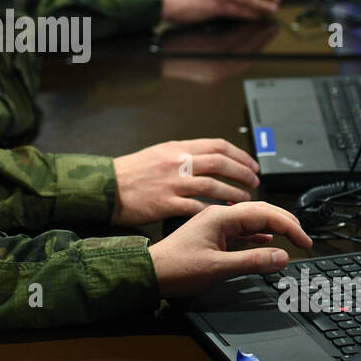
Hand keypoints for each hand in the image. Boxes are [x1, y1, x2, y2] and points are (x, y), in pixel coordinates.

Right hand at [112, 139, 258, 224]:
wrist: (105, 187)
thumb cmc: (129, 173)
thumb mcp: (157, 153)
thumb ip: (182, 154)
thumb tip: (207, 157)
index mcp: (176, 148)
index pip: (217, 146)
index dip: (239, 155)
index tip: (251, 164)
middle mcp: (177, 163)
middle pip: (220, 163)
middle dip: (242, 173)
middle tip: (254, 181)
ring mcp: (172, 183)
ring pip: (213, 186)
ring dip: (233, 193)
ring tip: (245, 200)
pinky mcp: (166, 204)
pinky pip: (197, 207)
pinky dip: (214, 211)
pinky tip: (224, 215)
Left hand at [149, 201, 310, 296]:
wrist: (150, 273)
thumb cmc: (176, 268)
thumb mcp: (218, 268)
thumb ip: (253, 261)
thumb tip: (282, 257)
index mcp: (221, 216)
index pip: (265, 214)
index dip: (289, 226)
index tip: (304, 241)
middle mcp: (220, 216)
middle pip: (261, 212)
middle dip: (286, 223)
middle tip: (304, 239)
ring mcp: (216, 225)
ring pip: (253, 221)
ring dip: (274, 229)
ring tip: (292, 240)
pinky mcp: (213, 236)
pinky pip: (242, 232)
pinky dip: (259, 236)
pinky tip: (267, 242)